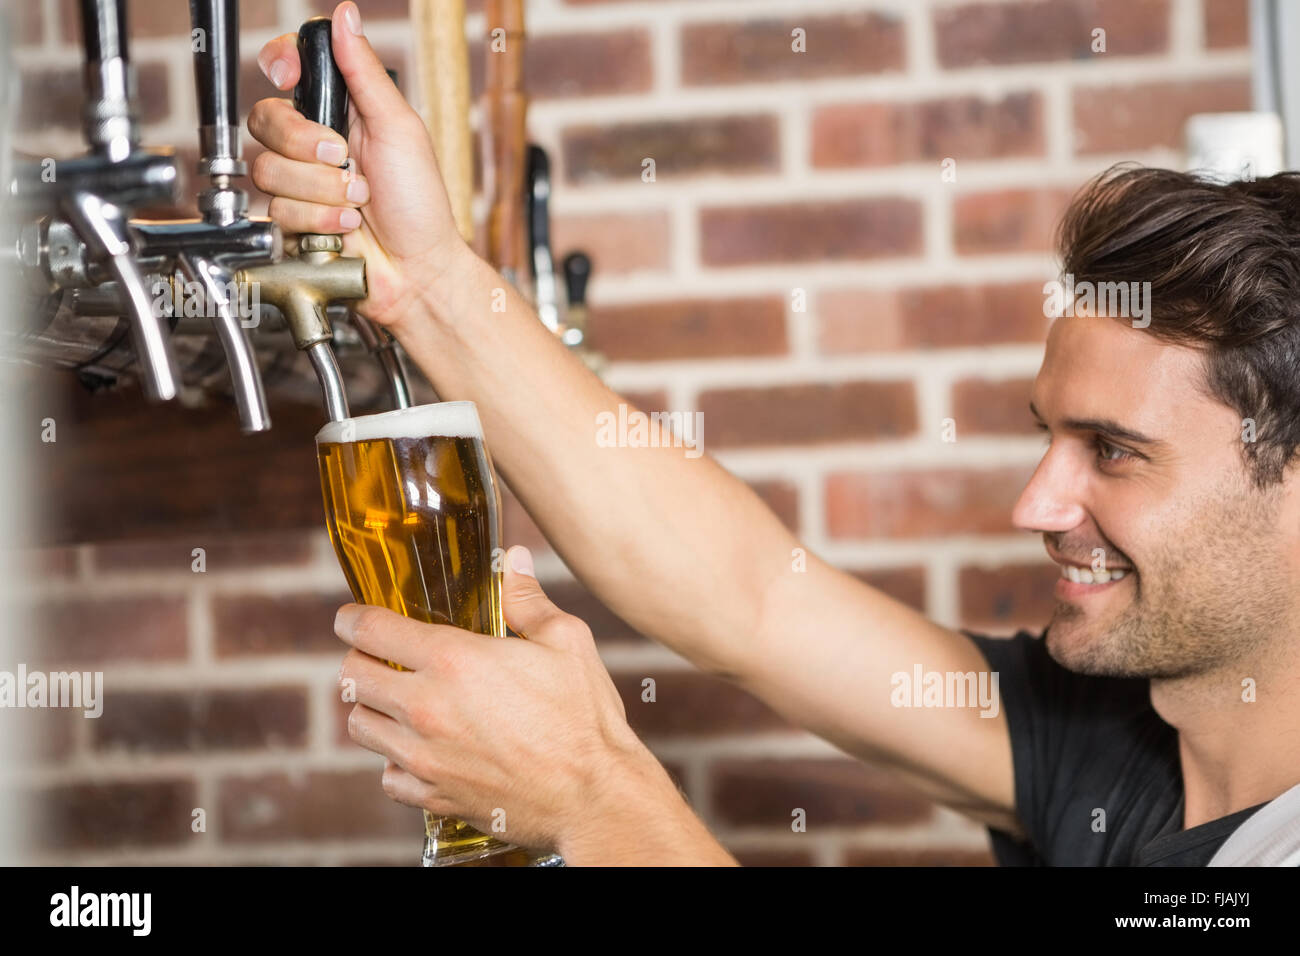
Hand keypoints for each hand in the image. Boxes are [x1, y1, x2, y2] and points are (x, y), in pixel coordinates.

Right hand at [247, 1, 467, 331]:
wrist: (417, 269)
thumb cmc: (420, 203)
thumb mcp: (399, 127)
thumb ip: (365, 72)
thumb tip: (345, 15)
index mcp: (338, 111)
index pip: (286, 69)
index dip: (279, 66)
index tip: (289, 78)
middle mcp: (312, 143)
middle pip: (266, 120)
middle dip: (308, 147)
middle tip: (348, 162)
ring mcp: (298, 183)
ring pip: (269, 170)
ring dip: (321, 191)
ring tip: (357, 204)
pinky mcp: (289, 221)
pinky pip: (277, 210)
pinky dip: (318, 221)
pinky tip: (346, 228)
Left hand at [335, 545, 652, 853]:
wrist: (595, 796)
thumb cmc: (585, 718)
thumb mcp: (566, 642)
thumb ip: (528, 600)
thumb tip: (514, 562)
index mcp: (455, 660)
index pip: (370, 629)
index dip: (353, 618)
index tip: (353, 618)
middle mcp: (427, 708)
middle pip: (350, 677)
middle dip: (359, 659)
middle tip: (380, 657)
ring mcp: (425, 757)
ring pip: (360, 726)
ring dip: (373, 708)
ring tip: (401, 702)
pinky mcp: (433, 796)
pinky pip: (387, 776)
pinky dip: (396, 761)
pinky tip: (424, 749)